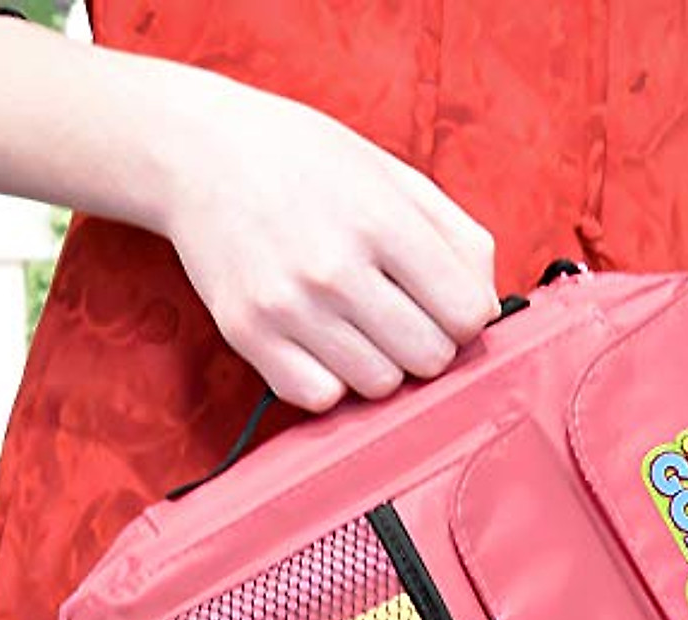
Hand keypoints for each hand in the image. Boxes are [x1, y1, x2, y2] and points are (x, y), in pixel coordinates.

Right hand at [155, 71, 498, 411]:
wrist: (201, 154)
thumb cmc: (311, 165)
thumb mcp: (396, 177)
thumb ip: (458, 240)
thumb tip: (487, 311)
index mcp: (381, 220)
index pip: (467, 315)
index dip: (466, 316)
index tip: (443, 303)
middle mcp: (335, 267)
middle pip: (429, 359)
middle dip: (427, 343)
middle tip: (400, 315)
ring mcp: (288, 306)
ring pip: (379, 385)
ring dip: (380, 364)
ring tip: (356, 324)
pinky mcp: (249, 335)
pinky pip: (320, 398)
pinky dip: (329, 381)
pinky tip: (321, 343)